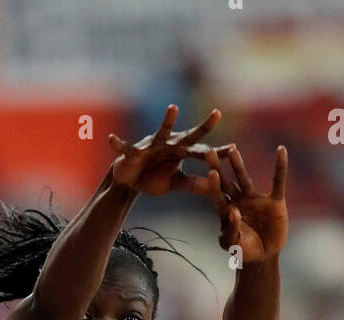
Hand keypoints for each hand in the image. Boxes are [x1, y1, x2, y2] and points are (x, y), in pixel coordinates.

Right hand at [108, 104, 227, 196]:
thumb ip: (193, 184)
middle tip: (218, 114)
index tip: (234, 150)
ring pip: (162, 132)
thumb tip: (213, 187)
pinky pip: (126, 148)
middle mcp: (170, 144)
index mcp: (182, 152)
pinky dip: (118, 144)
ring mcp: (152, 145)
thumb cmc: (154, 178)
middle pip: (190, 136)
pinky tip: (110, 139)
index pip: (203, 151)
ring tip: (174, 108)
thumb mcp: (175, 184)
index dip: (217, 152)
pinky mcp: (134, 152)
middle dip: (203, 126)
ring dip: (168, 120)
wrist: (130, 178)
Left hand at [196, 144, 288, 260]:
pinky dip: (280, 167)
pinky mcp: (274, 201)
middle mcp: (238, 201)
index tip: (211, 173)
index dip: (213, 186)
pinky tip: (281, 150)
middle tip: (210, 152)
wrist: (263, 256)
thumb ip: (231, 230)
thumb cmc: (244, 251)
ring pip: (244, 179)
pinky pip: (278, 182)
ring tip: (232, 149)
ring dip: (237, 165)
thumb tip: (234, 211)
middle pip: (226, 182)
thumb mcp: (233, 244)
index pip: (217, 196)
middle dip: (218, 168)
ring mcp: (255, 199)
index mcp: (226, 211)